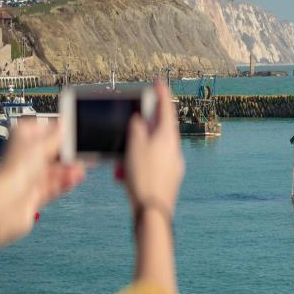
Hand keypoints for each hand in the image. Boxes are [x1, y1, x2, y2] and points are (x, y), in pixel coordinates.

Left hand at [0, 122, 84, 245]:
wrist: (7, 203)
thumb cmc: (16, 171)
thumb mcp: (42, 145)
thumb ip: (58, 136)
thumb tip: (66, 125)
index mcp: (23, 139)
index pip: (45, 130)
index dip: (61, 131)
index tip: (76, 133)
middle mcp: (26, 157)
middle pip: (54, 152)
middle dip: (70, 154)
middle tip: (85, 153)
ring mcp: (32, 176)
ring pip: (57, 170)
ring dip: (70, 169)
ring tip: (81, 169)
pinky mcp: (37, 193)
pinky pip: (56, 185)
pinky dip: (66, 182)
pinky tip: (75, 179)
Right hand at [124, 81, 183, 215]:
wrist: (153, 213)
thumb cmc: (144, 178)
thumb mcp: (135, 147)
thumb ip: (137, 128)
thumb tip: (140, 119)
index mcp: (168, 137)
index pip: (166, 109)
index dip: (161, 93)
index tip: (158, 81)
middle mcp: (174, 149)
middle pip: (157, 130)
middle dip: (139, 130)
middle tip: (128, 128)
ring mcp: (172, 165)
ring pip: (150, 150)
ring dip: (133, 152)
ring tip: (119, 165)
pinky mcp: (167, 179)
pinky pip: (150, 165)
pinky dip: (137, 166)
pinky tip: (124, 176)